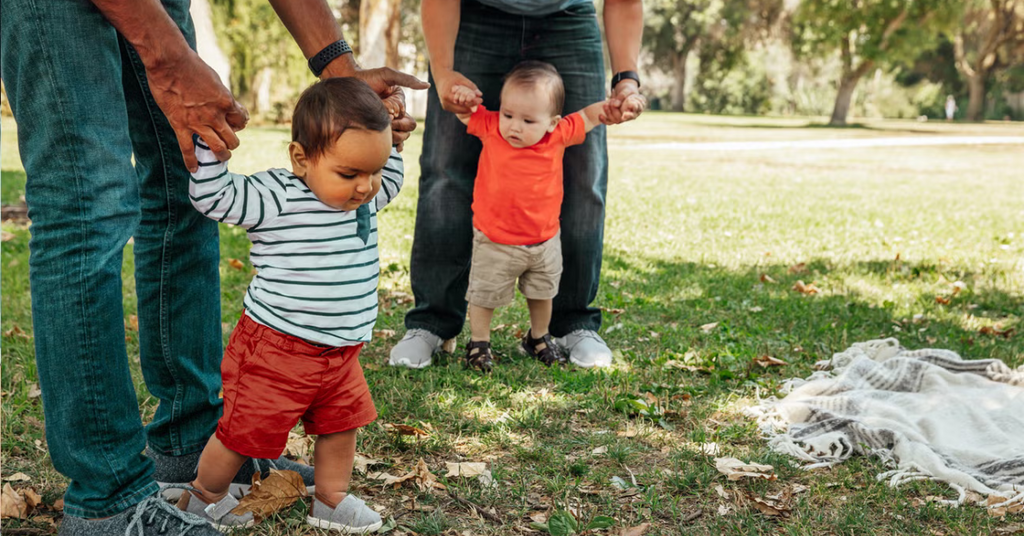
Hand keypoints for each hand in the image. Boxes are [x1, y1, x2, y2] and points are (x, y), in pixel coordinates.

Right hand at [146, 50, 247, 171]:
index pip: (241, 120)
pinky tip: (194, 170)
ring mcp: (198, 123)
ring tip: (222, 156)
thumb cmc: (192, 65)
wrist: (169, 63)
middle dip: (233, 142)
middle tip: (229, 141)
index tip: (236, 122)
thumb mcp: (215, 79)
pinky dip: (191, 162)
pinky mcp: (180, 126)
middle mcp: (215, 115)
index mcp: (226, 102)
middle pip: (232, 138)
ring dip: (222, 154)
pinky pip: (187, 149)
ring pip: (217, 148)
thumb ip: (221, 95)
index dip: (240, 122)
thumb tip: (226, 103)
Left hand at [326, 64, 429, 149]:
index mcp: (400, 104)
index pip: (407, 118)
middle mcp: (395, 115)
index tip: (389, 112)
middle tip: (386, 123)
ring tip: (381, 130)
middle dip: (398, 128)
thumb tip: (427, 86)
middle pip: (406, 130)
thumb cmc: (368, 77)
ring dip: (393, 137)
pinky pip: (390, 142)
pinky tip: (395, 149)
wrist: (347, 82)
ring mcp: (386, 123)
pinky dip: (395, 146)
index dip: (399, 118)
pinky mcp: (377, 129)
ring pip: (399, 138)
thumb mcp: (388, 75)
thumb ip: (408, 80)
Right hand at [433, 69, 481, 114]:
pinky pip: (457, 110)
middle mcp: (445, 102)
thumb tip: (480, 94)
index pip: (462, 102)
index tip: (481, 100)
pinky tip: (470, 103)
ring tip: (476, 102)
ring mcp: (445, 106)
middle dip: (472, 106)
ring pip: (460, 111)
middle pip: (461, 108)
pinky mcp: (446, 107)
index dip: (472, 102)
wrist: (441, 77)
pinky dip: (464, 107)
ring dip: (468, 108)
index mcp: (447, 95)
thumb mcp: (462, 79)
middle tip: (480, 101)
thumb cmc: (452, 77)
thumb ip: (471, 87)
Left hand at [602, 80, 645, 124]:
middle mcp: (629, 116)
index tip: (623, 115)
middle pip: (622, 118)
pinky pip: (610, 121)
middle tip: (612, 101)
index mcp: (636, 109)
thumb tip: (615, 105)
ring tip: (605, 104)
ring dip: (609, 113)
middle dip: (614, 111)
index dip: (628, 116)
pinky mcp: (615, 117)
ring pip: (615, 120)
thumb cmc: (628, 90)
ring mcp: (622, 117)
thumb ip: (622, 96)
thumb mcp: (626, 90)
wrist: (623, 91)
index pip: (633, 115)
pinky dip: (604, 119)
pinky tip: (600, 116)